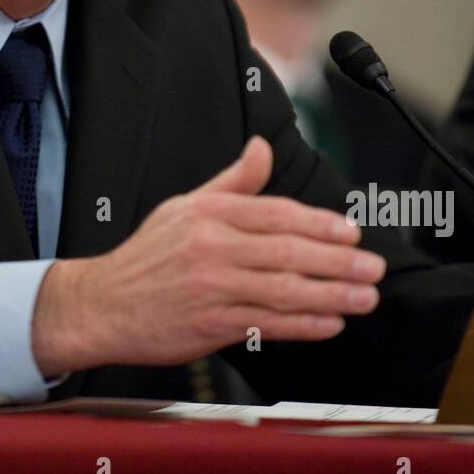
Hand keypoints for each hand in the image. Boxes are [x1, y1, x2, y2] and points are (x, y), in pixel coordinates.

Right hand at [31, 135, 385, 375]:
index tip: (352, 233)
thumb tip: (262, 148)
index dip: (319, 223)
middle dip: (338, 261)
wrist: (101, 304)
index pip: (276, 213)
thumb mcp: (184, 206)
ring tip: (364, 297)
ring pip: (283, 289)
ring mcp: (210, 287)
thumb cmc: (147, 257)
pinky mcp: (208, 325)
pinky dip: (303, 325)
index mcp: (208, 213)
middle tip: (373, 268)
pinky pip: (266, 324)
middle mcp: (211, 247)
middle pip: (287, 252)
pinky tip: (330, 323)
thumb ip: (233, 182)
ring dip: (331, 295)